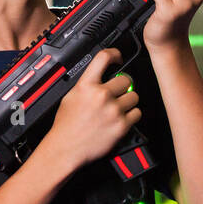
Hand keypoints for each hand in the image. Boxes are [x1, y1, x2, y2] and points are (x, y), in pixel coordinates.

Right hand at [41, 47, 139, 170]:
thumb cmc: (66, 127)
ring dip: (128, 102)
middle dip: (122, 87)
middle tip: (116, 94)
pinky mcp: (121, 125)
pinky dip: (131, 116)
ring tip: (117, 109)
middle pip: (126, 79)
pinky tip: (119, 119)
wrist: (65, 149)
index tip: (118, 58)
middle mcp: (101, 96)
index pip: (104, 58)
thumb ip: (87, 84)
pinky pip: (137, 113)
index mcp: (86, 86)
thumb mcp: (70, 97)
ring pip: (134, 96)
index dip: (114, 54)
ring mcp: (113, 111)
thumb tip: (101, 75)